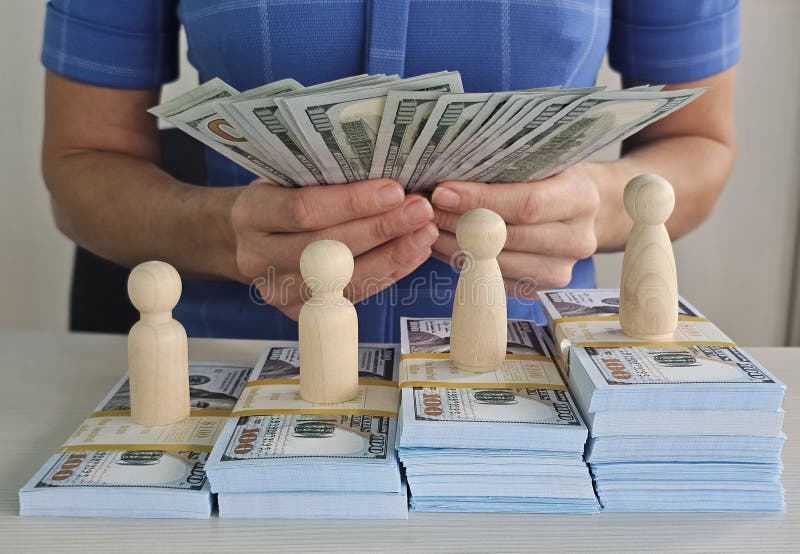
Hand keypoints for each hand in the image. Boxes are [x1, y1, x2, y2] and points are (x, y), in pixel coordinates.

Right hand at [231, 178, 437, 318]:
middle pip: (325, 248)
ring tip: (424, 234)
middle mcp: (257, 257)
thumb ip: (323, 178)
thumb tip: (386, 172)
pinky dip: (386, 274)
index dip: (352, 203)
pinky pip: (349, 297)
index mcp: (250, 213)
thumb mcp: (287, 177)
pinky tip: (412, 255)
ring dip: (391, 256)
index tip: (395, 190)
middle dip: (380, 229)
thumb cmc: (279, 197)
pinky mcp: (296, 313)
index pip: (304, 210)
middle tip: (420, 212)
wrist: (248, 238)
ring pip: (341, 279)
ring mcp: (275, 290)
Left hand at [430, 164, 598, 297]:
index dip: (481, 201)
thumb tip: (449, 172)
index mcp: (580, 198)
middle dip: (459, 223)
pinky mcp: (539, 289)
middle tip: (424, 211)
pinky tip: (442, 245)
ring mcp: (560, 270)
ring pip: (497, 264)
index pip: (527, 204)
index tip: (443, 192)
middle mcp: (577, 240)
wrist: (578, 210)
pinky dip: (463, 263)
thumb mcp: (540, 161)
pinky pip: (494, 281)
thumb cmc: (552, 178)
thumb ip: (505, 166)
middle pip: (508, 238)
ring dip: (454, 246)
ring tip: (427, 227)